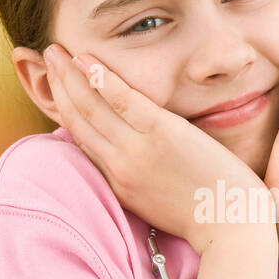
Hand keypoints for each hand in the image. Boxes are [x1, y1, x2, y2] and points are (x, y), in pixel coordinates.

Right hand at [44, 45, 272, 254]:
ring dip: (68, 75)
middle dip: (57, 87)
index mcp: (118, 183)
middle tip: (46, 58)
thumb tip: (132, 158)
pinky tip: (85, 58)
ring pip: (91, 108)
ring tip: (55, 50)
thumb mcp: (159, 202)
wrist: (231, 228)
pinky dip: (101, 78)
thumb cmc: (206, 214)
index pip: (82, 141)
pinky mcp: (162, 135)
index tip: (56, 86)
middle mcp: (119, 168)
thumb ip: (140, 178)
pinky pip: (122, 100)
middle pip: (77, 121)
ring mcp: (137, 152)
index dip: (64, 110)